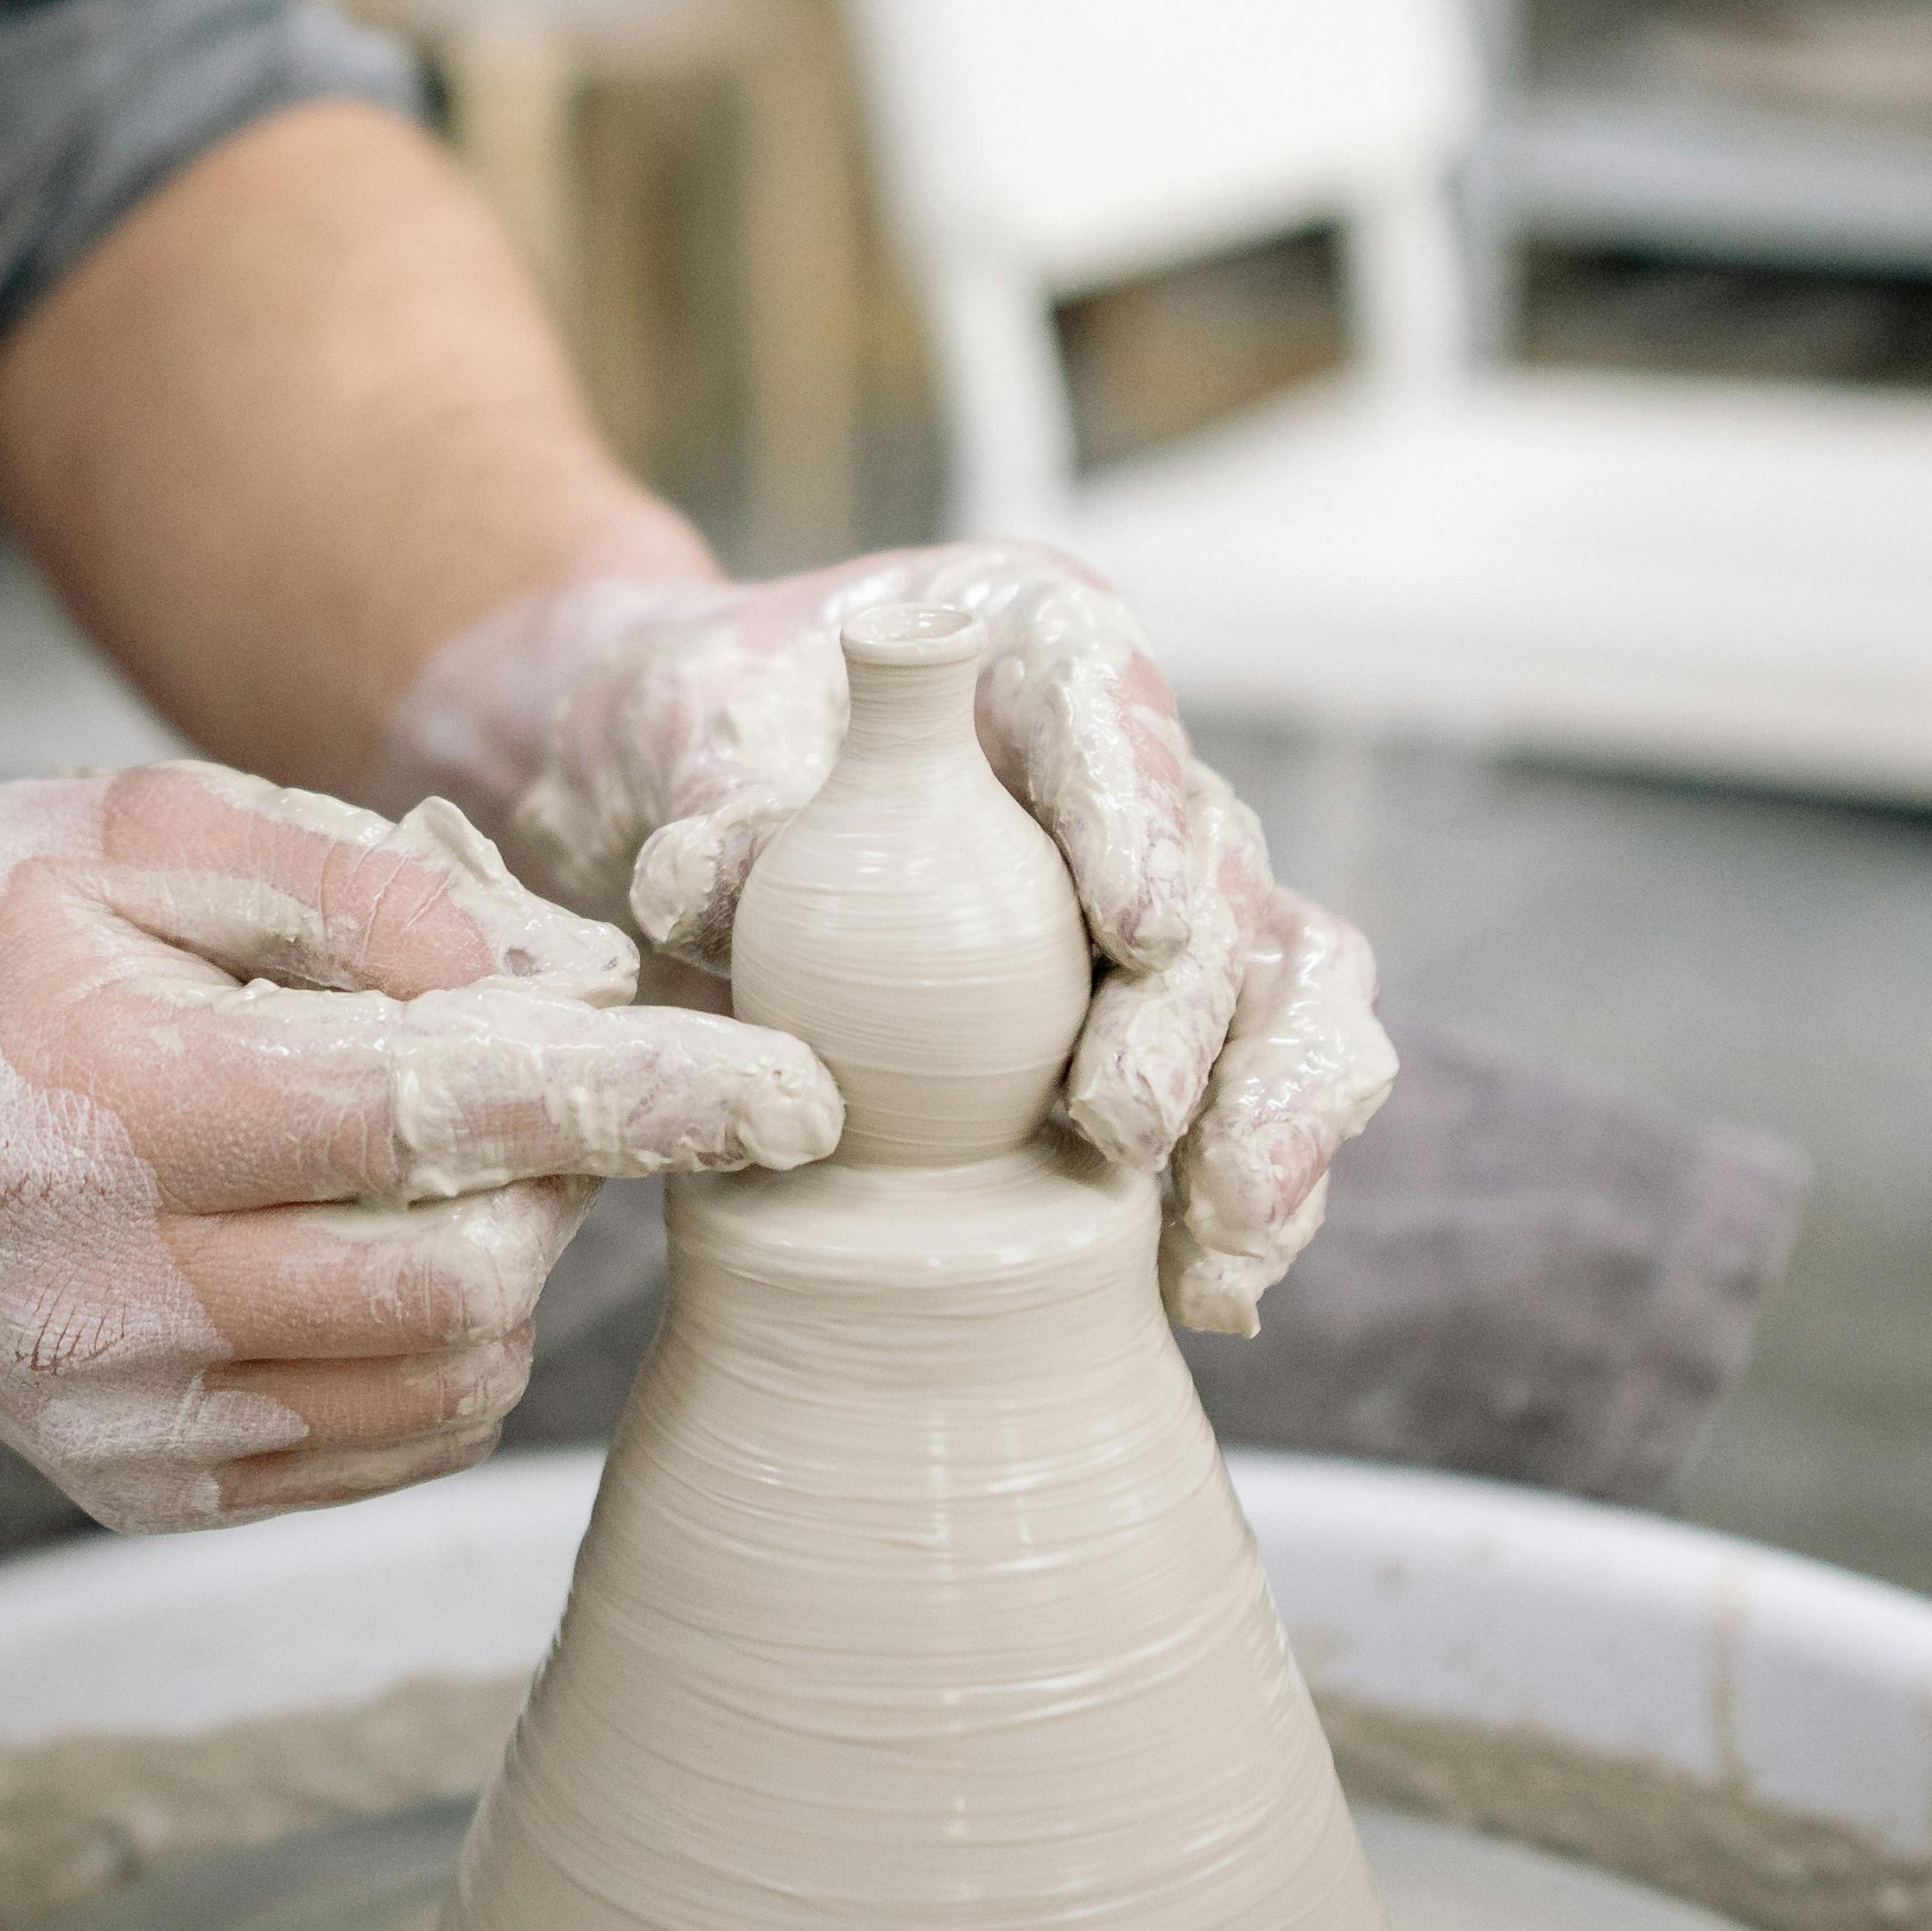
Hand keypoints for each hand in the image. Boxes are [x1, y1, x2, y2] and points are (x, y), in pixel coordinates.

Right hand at [0, 764, 839, 1530]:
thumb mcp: (129, 822)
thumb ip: (348, 882)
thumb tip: (546, 985)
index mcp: (107, 1103)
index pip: (431, 1118)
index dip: (634, 1107)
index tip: (797, 1095)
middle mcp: (106, 1294)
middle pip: (461, 1285)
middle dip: (560, 1179)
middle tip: (537, 1077)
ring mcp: (122, 1416)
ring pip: (441, 1385)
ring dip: (507, 1264)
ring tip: (437, 1148)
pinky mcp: (144, 1486)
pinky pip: (384, 1442)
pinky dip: (441, 1343)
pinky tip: (380, 1234)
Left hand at [500, 546, 1396, 1336]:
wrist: (656, 812)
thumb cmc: (678, 737)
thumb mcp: (665, 734)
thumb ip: (701, 795)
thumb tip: (695, 879)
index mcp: (1030, 643)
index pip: (1111, 703)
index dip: (1140, 813)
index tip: (1136, 924)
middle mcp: (1124, 763)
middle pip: (1215, 865)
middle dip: (1193, 1011)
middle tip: (1124, 1123)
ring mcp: (1152, 894)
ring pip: (1274, 983)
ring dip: (1263, 1116)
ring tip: (1219, 1247)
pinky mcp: (1144, 1019)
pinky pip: (1241, 1089)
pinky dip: (1242, 1191)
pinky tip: (1212, 1287)